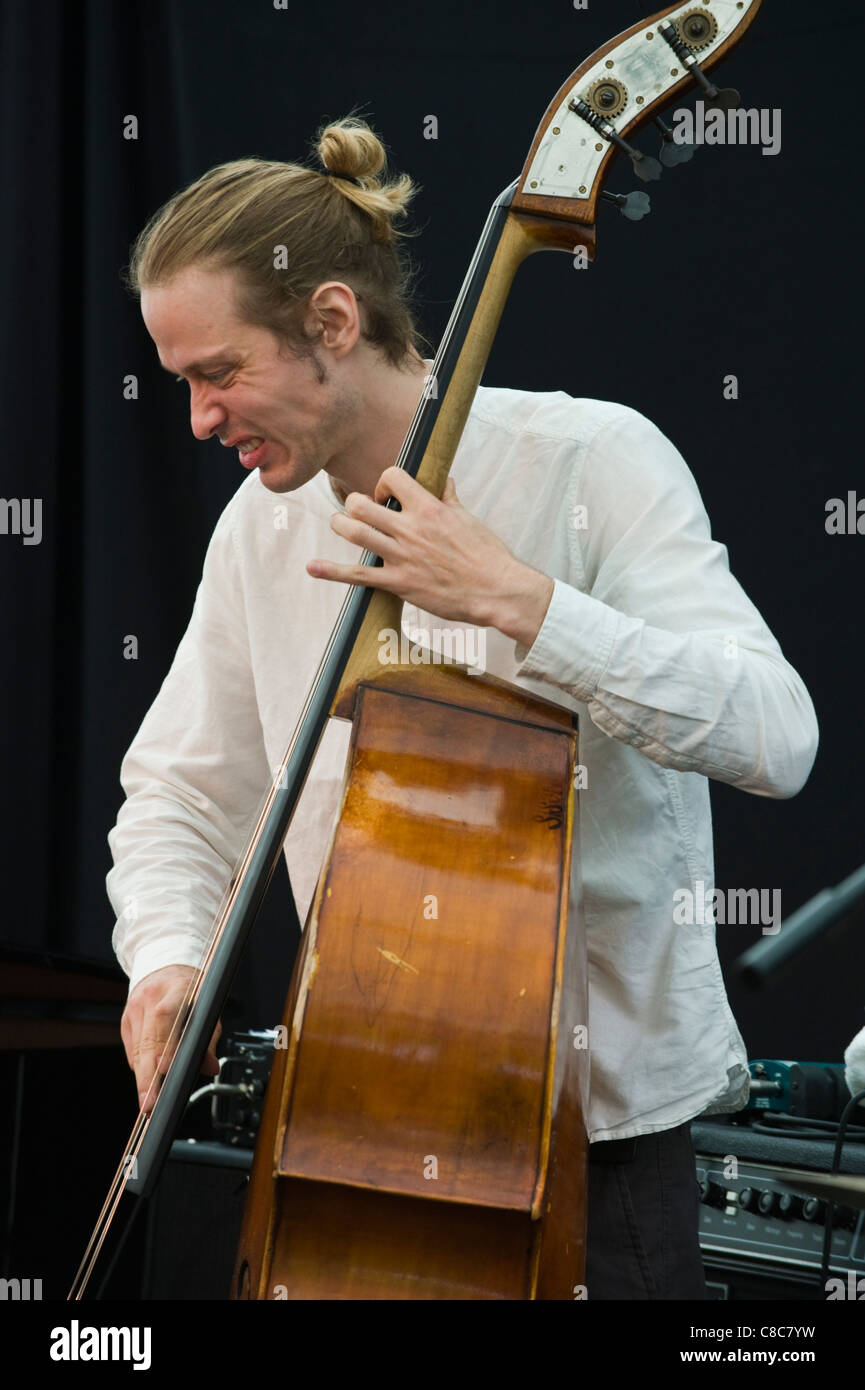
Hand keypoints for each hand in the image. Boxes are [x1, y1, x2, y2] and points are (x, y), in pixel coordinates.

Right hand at [120, 963, 220, 1112]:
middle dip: (149, 1076)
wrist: (165, 968)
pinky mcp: (125, 1021)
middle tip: (151, 1103)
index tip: (165, 1068)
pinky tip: (146, 1083)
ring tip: (148, 1103)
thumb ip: (208, 1038)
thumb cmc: (190, 990)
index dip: (165, 1045)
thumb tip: (209, 1067)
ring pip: (137, 1050)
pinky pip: (133, 1051)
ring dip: (143, 1079)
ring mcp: (134, 1009)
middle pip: (147, 1041)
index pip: (167, 1017)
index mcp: (176, 989)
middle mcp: (150, 998)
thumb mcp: (207, 1007)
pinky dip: (141, 1068)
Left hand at [306, 468, 553, 647]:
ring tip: (340, 525)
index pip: (392, 477)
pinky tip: (312, 568)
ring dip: (341, 525)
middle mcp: (411, 529)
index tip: (387, 496)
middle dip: (354, 503)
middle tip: (361, 513)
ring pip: (355, 531)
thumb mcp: (469, 519)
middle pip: (362, 503)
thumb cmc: (488, 555)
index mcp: (429, 508)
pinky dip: (331, 571)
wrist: (498, 590)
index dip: (382, 482)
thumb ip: (450, 499)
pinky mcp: (399, 583)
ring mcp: (402, 556)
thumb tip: (445, 482)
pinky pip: (358, 575)